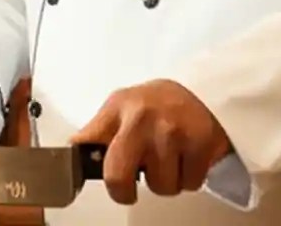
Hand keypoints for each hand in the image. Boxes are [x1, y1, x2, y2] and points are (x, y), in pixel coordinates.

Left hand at [70, 79, 231, 204]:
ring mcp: (171, 131)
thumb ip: (100, 131)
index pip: (85, 142)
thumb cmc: (157, 104)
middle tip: (127, 189)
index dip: (80, 167)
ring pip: (160, 186)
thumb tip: (76, 153)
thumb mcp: (122, 106)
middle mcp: (141, 117)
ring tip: (167, 159)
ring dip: (165, 181)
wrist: (204, 90)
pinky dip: (188, 178)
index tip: (80, 177)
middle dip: (121, 191)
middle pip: (117, 176)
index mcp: (116, 107)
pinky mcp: (200, 143)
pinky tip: (186, 157)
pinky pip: (188, 184)